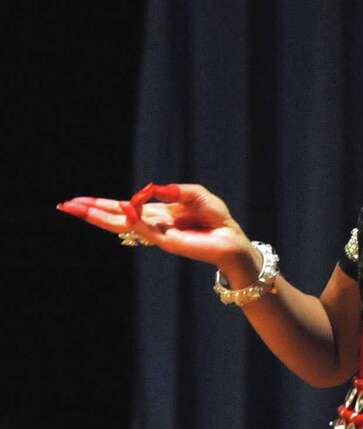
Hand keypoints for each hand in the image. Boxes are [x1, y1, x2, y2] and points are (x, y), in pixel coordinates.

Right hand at [57, 182, 254, 269]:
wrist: (231, 239)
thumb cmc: (215, 218)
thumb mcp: (196, 194)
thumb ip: (174, 190)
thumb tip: (151, 187)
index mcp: (156, 213)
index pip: (123, 208)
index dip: (101, 204)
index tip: (77, 201)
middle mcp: (151, 224)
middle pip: (114, 217)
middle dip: (90, 211)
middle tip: (65, 206)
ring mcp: (156, 234)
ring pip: (122, 224)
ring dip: (100, 215)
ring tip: (78, 208)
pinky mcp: (166, 241)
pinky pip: (145, 227)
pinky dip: (132, 217)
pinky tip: (120, 208)